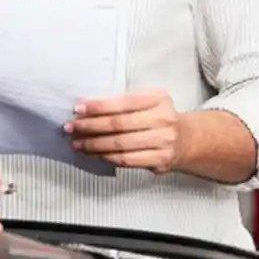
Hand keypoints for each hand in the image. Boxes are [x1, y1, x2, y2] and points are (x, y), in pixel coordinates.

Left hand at [65, 90, 183, 174]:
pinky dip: (106, 157)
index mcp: (158, 98)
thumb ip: (124, 103)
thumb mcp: (148, 101)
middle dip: (90, 126)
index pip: (123, 102)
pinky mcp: (160, 160)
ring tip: (77, 143)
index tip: (78, 109)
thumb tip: (87, 109)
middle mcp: (163, 119)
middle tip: (71, 128)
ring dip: (94, 145)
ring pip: (120, 144)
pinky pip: (127, 159)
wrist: (187, 139)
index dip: (98, 106)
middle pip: (119, 124)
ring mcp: (163, 141)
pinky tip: (94, 154)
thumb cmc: (159, 117)